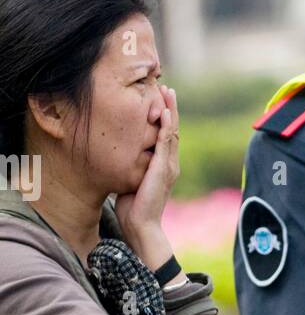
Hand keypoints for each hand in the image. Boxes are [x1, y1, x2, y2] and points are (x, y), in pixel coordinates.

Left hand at [115, 85, 179, 268]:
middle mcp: (170, 163)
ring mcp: (169, 166)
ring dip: (170, 111)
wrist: (141, 226)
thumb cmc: (133, 208)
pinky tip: (163, 112)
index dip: (165, 117)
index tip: (160, 99)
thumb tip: (121, 156)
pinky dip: (166, 126)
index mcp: (164, 166)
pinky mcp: (163, 169)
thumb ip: (132, 166)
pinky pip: (166, 142)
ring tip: (167, 93)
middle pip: (173, 129)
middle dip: (170, 107)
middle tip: (167, 88)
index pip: (167, 136)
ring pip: (172, 131)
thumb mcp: (132, 180)